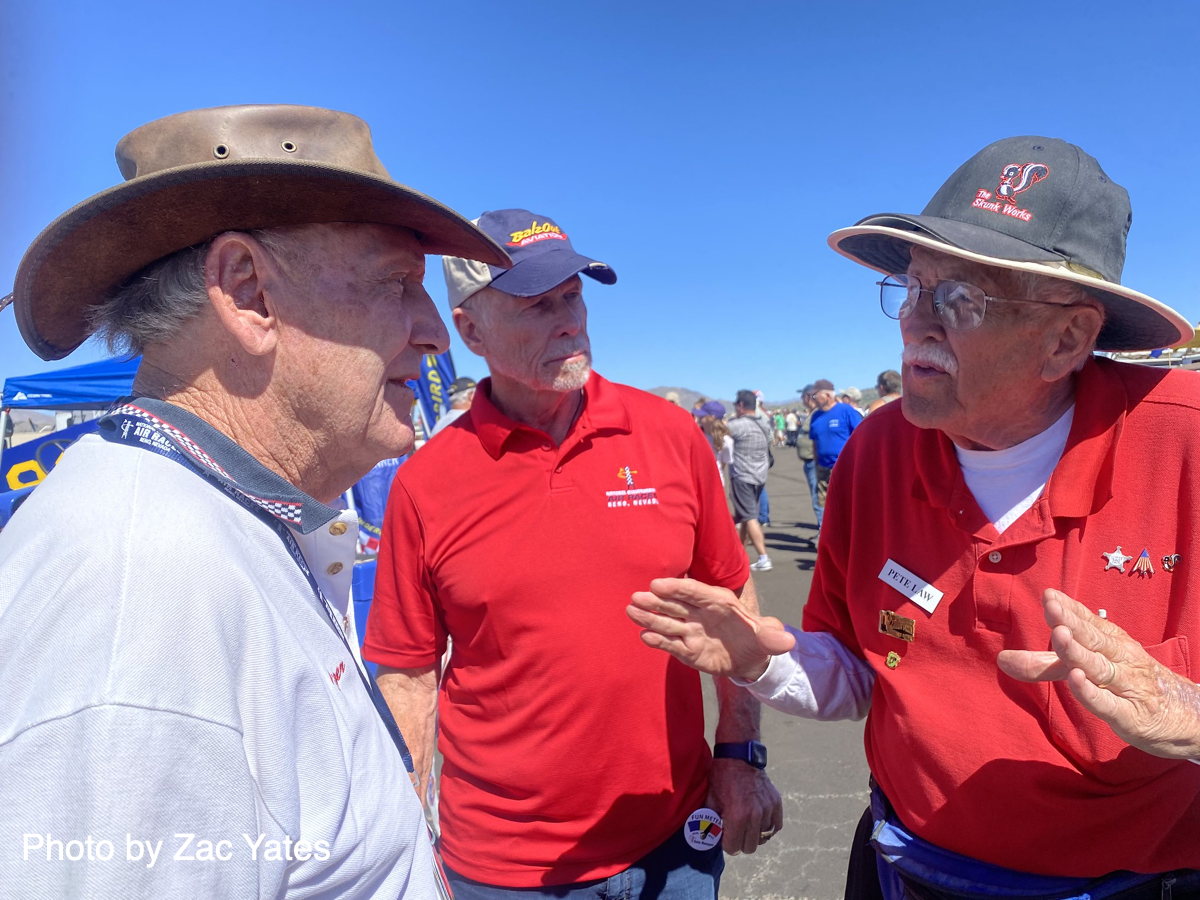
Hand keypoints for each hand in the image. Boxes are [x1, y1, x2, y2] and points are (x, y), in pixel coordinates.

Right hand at [626, 577, 795, 680]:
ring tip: (631, 612)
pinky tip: (644, 637)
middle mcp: (700, 614)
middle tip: (636, 598)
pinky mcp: (687, 649)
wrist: (750, 656)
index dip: (676, 588)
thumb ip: (774, 637)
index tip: (657, 585)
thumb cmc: (757, 637)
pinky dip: (658, 641)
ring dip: (650, 618)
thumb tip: (788, 640)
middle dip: (656, 602)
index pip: (695, 592)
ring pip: (668, 622)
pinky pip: (671, 644)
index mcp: (719, 602)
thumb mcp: (770, 638)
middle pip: (675, 605)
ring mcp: (691, 631)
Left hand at [707, 760, 782, 855]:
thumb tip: (710, 837)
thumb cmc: (722, 777)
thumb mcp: (711, 799)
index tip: (724, 836)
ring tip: (746, 824)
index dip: (726, 844)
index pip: (733, 847)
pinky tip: (758, 821)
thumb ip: (711, 821)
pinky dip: (767, 827)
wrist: (739, 756)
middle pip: (750, 847)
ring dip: (754, 834)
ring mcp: (768, 809)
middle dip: (740, 842)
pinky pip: (775, 826)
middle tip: (735, 832)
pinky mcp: (776, 803)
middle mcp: (755, 815)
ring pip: (763, 838)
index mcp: (737, 815)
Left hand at [997, 588, 1199, 759]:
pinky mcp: (1130, 716)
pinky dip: (1092, 691)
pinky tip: (1076, 679)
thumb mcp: (1090, 670)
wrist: (1191, 719)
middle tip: (1051, 605)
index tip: (1049, 594)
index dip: (1069, 608)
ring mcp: (1127, 687)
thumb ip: (1045, 665)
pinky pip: (1109, 703)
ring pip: (1101, 666)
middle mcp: (1121, 660)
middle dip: (1071, 621)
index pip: (1089, 622)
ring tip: (1059, 635)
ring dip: (1079, 651)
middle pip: (1094, 638)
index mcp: (1113, 644)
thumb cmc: (1131, 686)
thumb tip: (1002, 658)